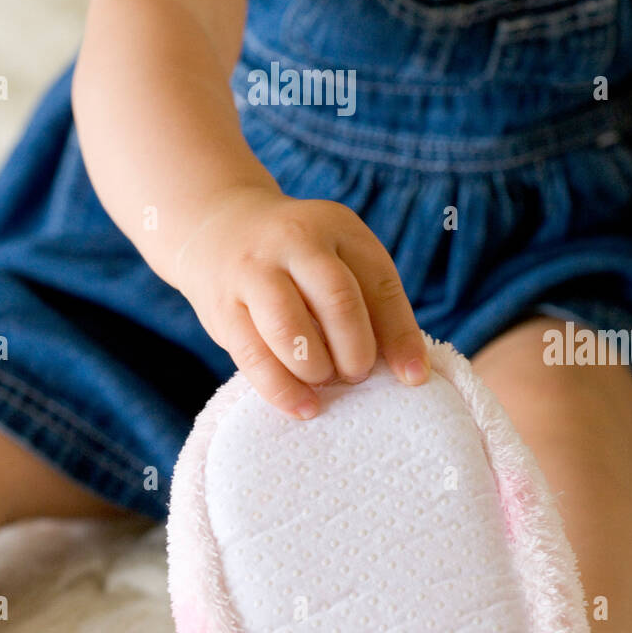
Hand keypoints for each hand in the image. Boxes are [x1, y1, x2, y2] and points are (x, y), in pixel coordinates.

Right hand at [173, 187, 430, 419]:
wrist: (218, 227)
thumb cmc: (297, 258)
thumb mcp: (337, 256)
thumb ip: (368, 301)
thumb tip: (407, 371)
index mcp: (337, 228)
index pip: (379, 283)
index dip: (401, 335)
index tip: (413, 377)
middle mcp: (295, 242)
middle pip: (337, 300)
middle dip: (356, 350)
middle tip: (358, 375)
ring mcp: (254, 271)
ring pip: (289, 327)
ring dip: (316, 368)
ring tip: (326, 382)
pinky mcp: (224, 306)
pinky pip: (252, 354)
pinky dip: (281, 388)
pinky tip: (302, 405)